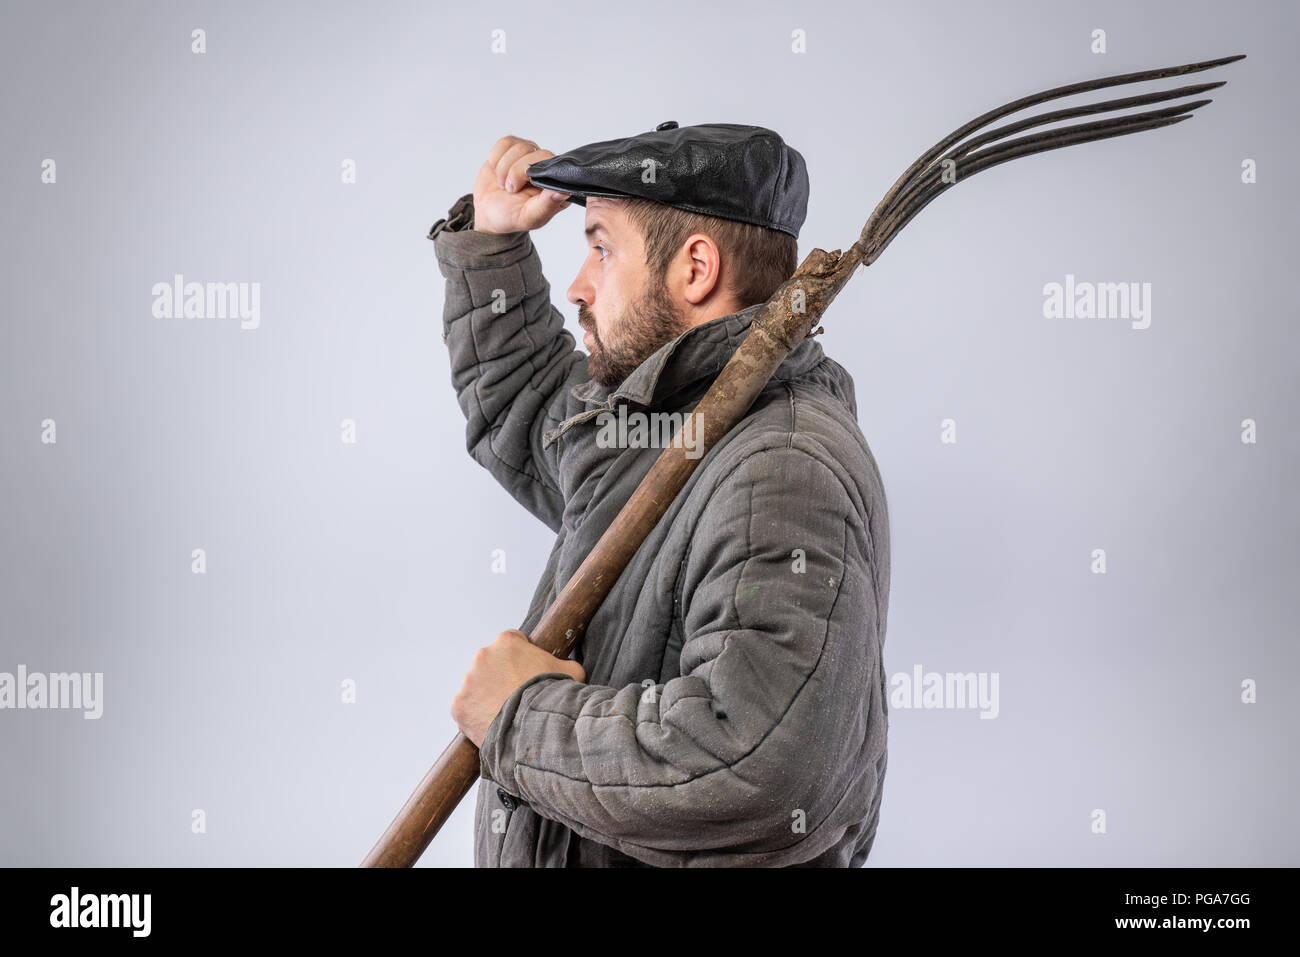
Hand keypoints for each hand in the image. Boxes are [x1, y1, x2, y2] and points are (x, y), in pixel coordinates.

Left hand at [451, 629, 585, 748]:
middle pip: (491, 664)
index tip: (526, 672)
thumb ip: (566, 664)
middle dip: (501, 677)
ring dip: (487, 696)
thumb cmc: (553, 697)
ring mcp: (468, 681)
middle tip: (516, 696)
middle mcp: (483, 656)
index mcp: (507, 642)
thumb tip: (570, 668)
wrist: (535, 727)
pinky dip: (476, 716)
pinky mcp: (459, 705)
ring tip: (506, 713)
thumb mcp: (572, 672)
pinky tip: (493, 723)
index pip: (511, 642)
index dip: (521, 657)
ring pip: (476, 687)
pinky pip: (466, 709)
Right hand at [472, 135, 571, 233]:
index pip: (550, 164)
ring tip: (503, 184)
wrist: (488, 212)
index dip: (529, 173)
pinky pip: (505, 142)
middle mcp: (545, 166)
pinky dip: (495, 159)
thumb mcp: (529, 217)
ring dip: (503, 168)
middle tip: (509, 189)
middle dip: (514, 172)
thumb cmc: (511, 216)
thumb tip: (564, 191)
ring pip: (518, 146)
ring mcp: (530, 155)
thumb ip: (547, 205)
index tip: (517, 190)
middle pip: (531, 152)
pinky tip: (497, 172)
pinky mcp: (514, 148)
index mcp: (555, 183)